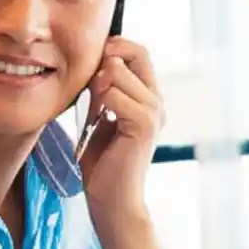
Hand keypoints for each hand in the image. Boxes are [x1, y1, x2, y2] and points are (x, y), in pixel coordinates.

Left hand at [77, 38, 162, 215]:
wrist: (112, 199)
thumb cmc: (103, 163)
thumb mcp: (100, 118)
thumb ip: (102, 93)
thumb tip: (95, 66)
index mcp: (149, 99)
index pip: (139, 52)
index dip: (114, 48)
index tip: (92, 65)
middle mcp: (157, 102)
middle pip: (137, 53)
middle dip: (107, 58)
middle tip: (91, 83)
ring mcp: (154, 112)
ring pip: (119, 71)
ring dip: (98, 84)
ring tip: (93, 108)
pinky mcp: (144, 124)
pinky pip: (114, 94)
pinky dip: (99, 102)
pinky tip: (96, 120)